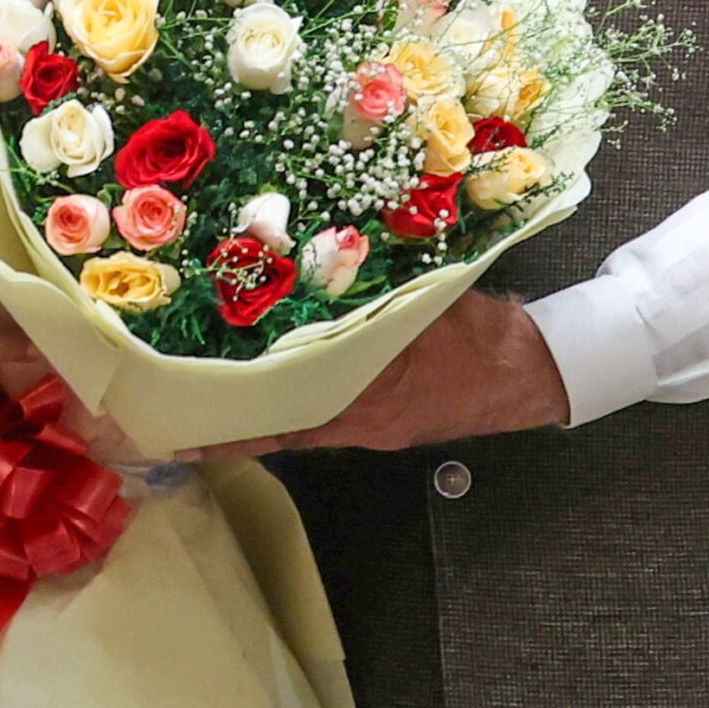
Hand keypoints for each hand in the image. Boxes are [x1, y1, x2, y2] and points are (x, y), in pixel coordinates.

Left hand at [197, 291, 568, 456]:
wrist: (529, 369)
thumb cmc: (478, 334)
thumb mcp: (420, 305)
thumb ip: (369, 297)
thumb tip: (321, 269)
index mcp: (371, 395)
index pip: (288, 416)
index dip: (237, 430)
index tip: (189, 438)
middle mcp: (365, 419)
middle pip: (285, 426)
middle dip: (235, 425)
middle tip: (179, 421)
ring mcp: (373, 424)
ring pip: (302, 422)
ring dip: (262, 416)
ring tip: (209, 410)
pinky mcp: (382, 420)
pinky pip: (326, 418)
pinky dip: (296, 409)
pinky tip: (270, 397)